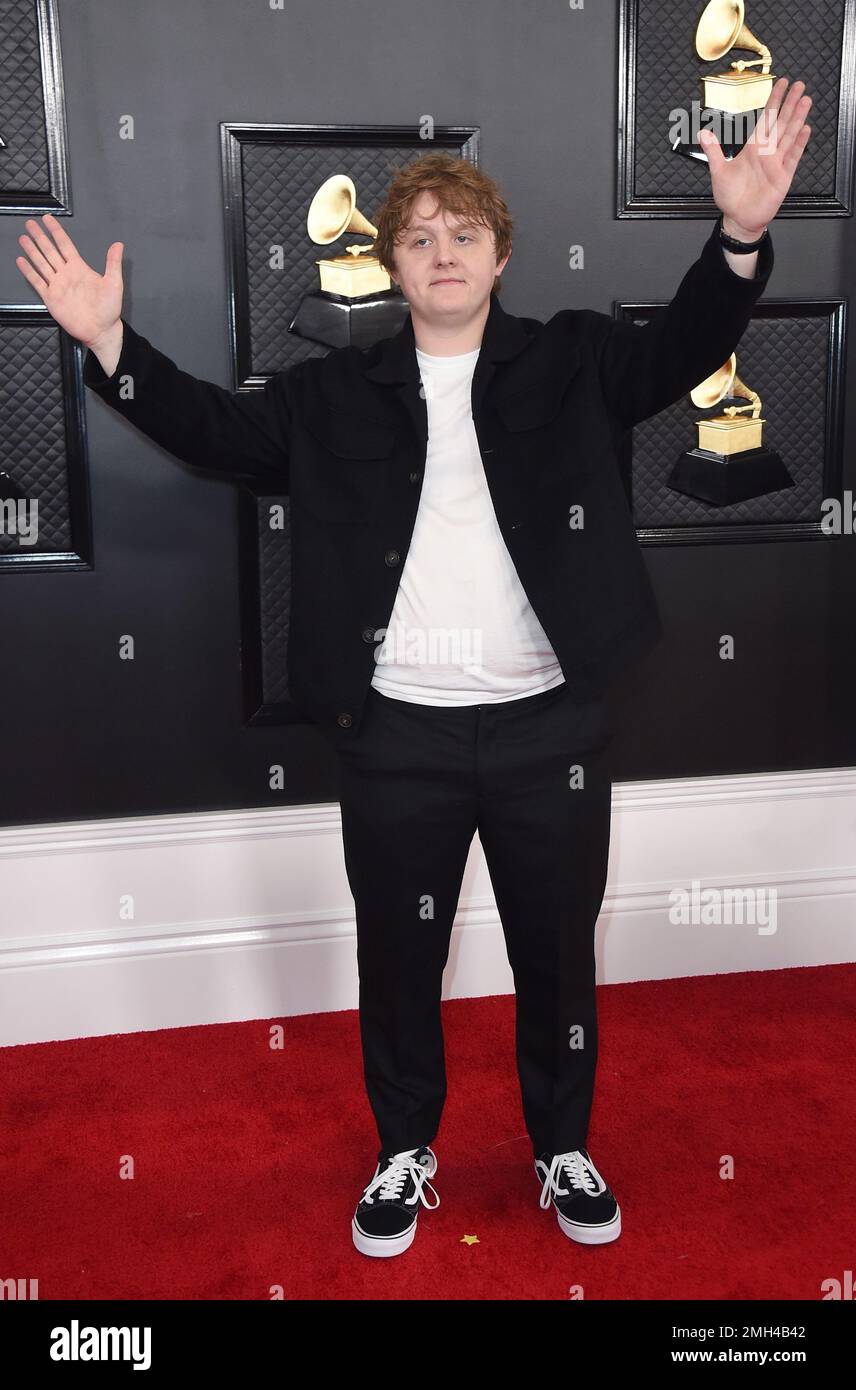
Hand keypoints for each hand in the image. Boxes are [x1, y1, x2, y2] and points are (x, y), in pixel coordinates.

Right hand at [15, 213, 123, 348]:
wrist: (101, 330)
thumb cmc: (109, 309)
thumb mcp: (114, 284)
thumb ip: (113, 263)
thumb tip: (118, 244)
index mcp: (79, 268)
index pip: (65, 245)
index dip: (56, 231)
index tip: (48, 219)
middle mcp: (66, 274)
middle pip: (49, 251)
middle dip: (40, 237)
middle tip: (30, 224)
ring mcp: (57, 285)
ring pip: (41, 263)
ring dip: (32, 251)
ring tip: (23, 238)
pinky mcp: (51, 298)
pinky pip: (37, 282)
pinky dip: (29, 272)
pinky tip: (22, 261)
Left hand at [700, 77, 811, 238]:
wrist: (739, 218)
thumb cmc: (730, 196)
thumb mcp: (718, 171)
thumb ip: (713, 151)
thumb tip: (703, 133)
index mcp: (753, 147)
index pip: (766, 118)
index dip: (774, 101)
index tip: (781, 84)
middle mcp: (767, 152)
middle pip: (781, 122)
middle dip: (790, 103)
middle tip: (799, 84)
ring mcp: (777, 163)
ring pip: (789, 135)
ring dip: (797, 118)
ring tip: (805, 100)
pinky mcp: (783, 177)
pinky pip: (792, 157)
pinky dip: (798, 144)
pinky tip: (804, 129)